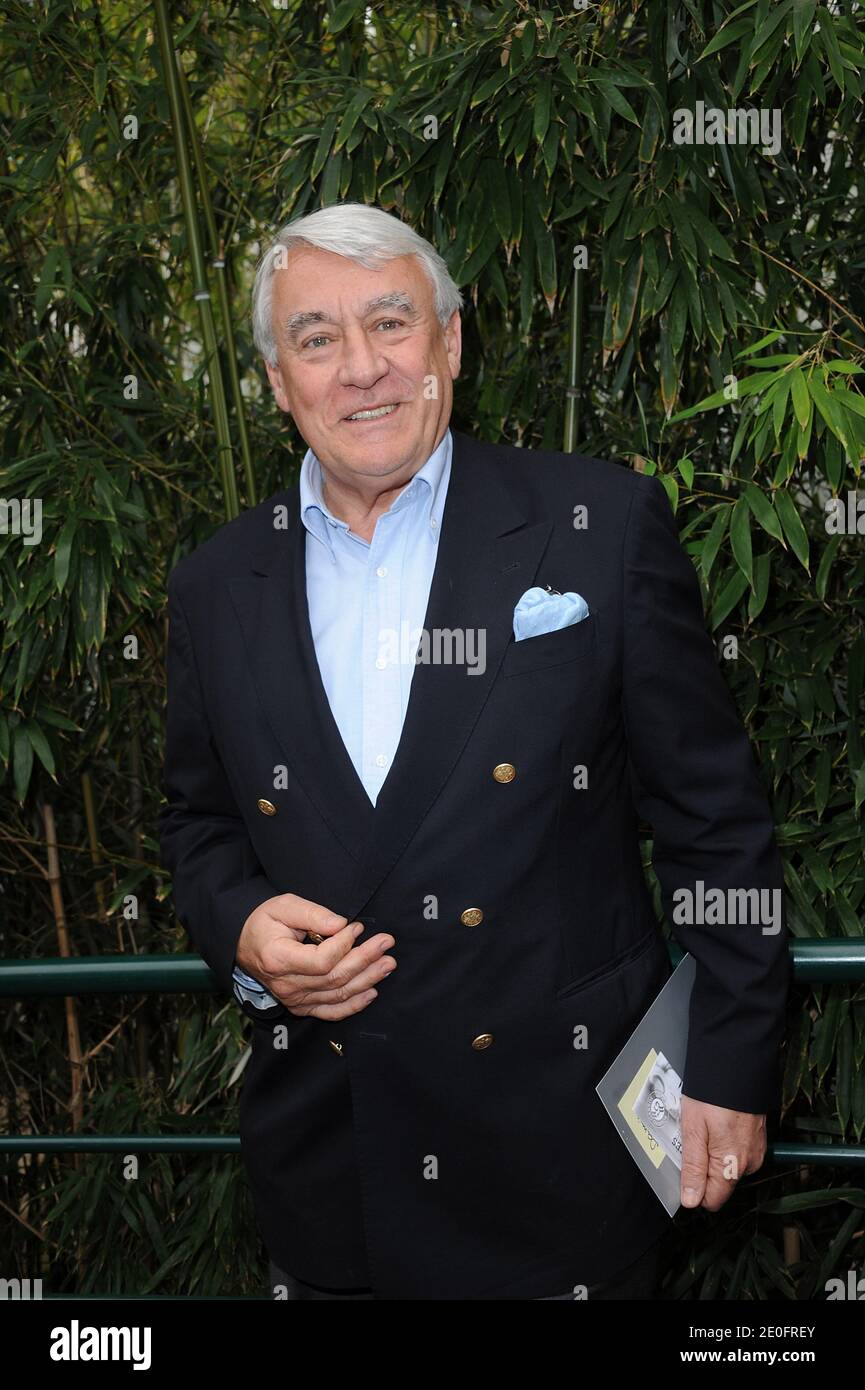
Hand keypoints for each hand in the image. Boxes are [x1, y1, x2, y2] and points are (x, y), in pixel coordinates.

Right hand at [235, 892, 395, 1020]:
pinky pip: (331, 1011)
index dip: (344, 944)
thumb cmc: (266, 923)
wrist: (246, 945)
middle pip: (334, 978)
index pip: (321, 960)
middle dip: (365, 960)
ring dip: (367, 979)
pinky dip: (353, 1005)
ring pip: (338, 994)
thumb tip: (341, 925)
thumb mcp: (283, 906)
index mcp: (278, 959)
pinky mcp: (302, 1006)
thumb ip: (313, 913)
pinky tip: (371, 992)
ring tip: (387, 964)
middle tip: (387, 943)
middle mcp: (287, 985)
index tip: (357, 926)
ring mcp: (294, 999)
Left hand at [679, 1094, 766, 1210]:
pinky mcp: (757, 1139)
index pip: (712, 1200)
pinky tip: (716, 1123)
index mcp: (732, 1165)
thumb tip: (691, 1200)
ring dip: (712, 1153)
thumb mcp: (693, 1129)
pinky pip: (736, 1152)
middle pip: (720, 1183)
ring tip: (703, 1126)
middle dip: (702, 1167)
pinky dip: (724, 1143)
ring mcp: (756, 1150)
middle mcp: (749, 1162)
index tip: (683, 1167)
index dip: (693, 1188)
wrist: (738, 1064)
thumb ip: (693, 1167)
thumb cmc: (713, 1094)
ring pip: (727, 1167)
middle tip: (692, 1139)